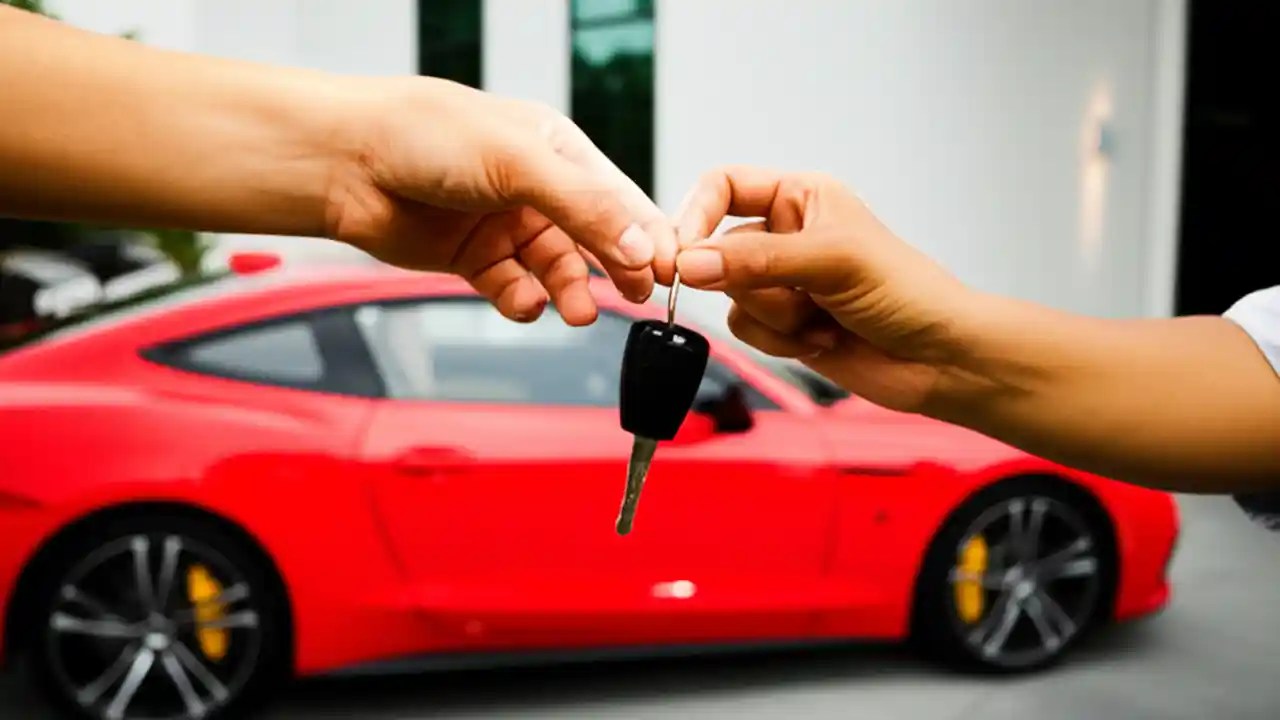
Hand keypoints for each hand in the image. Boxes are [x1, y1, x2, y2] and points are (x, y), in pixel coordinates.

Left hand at [326, 77, 674, 325]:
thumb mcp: (519, 162)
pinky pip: (514, 289)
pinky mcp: (474, 260)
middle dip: (618, 270)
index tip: (672, 272)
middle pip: (595, 240)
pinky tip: (523, 302)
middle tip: (638, 299)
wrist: (344, 163)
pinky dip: (523, 301)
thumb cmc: (424, 135)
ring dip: (571, 292)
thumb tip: (641, 247)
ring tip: (577, 311)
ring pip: (557, 271)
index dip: (648, 235)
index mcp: (557, 150)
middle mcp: (537, 189)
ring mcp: (505, 226)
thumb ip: (583, 207)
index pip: (619, 198)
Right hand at [673, 166, 972, 411]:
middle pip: (719, 251)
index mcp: (800, 196)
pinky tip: (822, 338)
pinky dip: (779, 340)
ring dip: (774, 316)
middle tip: (795, 296)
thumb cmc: (907, 292)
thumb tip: (688, 263)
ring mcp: (782, 282)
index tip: (682, 254)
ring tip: (822, 318)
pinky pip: (746, 330)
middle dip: (755, 283)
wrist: (939, 360)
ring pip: (730, 297)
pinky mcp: (783, 324)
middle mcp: (785, 234)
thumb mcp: (831, 261)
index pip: (723, 187)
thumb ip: (756, 261)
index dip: (696, 216)